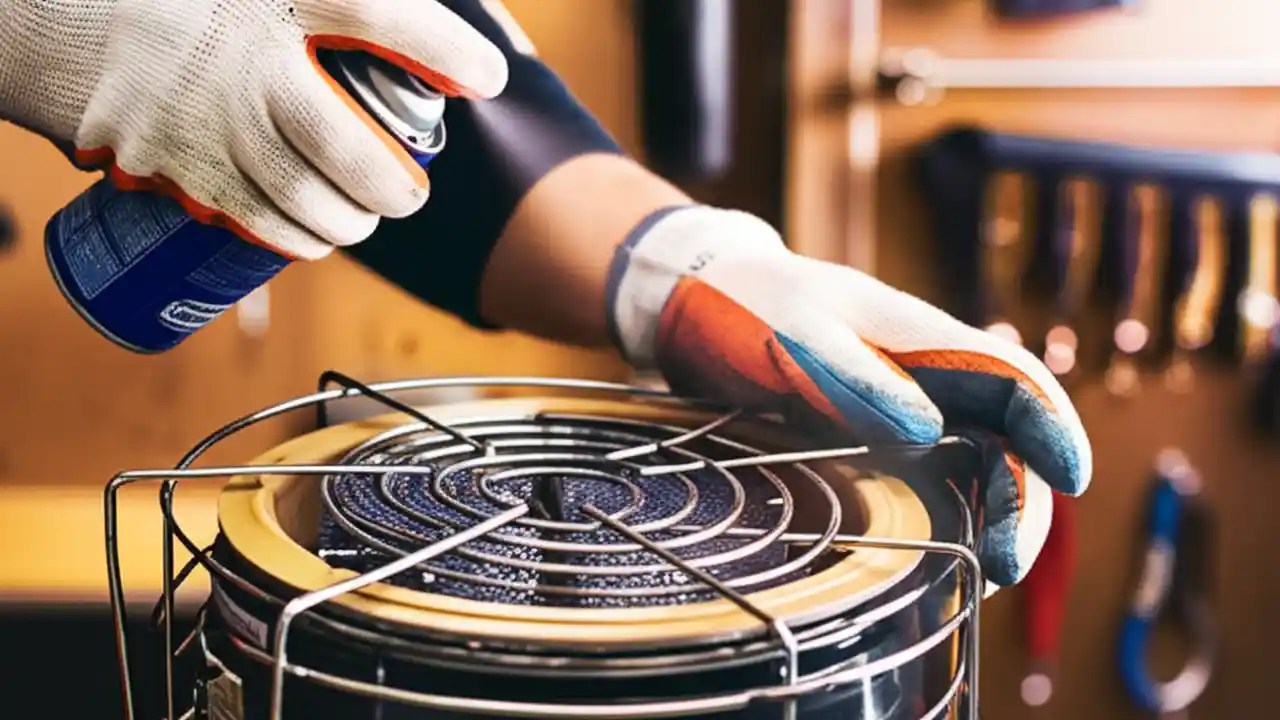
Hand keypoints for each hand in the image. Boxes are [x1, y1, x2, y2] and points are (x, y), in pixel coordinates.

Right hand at [0, 0, 506, 257]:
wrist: (79, 21)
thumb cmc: (205, 3)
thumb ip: (363, 8)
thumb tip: (461, 46)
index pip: (376, 13)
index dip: (443, 49)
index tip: (485, 79)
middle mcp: (245, 60)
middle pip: (344, 146)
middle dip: (392, 188)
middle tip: (409, 197)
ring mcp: (207, 118)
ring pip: (301, 199)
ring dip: (349, 224)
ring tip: (366, 218)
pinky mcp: (173, 163)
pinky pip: (252, 222)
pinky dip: (295, 239)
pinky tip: (315, 237)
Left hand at [608, 206, 1090, 587]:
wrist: (698, 301)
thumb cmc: (749, 306)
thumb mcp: (798, 335)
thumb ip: (858, 378)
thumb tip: (928, 432)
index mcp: (925, 343)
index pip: (1018, 383)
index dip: (1053, 428)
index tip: (1072, 479)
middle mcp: (927, 381)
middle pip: (1006, 441)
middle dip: (1022, 500)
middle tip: (1005, 566)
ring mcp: (900, 412)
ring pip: (973, 469)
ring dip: (987, 519)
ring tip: (980, 579)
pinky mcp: (868, 440)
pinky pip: (925, 482)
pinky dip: (944, 519)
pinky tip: (934, 558)